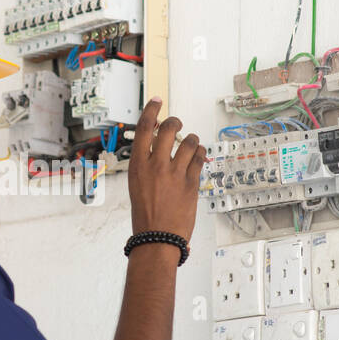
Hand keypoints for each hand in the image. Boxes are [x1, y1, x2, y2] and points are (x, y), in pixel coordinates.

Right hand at [127, 97, 205, 240]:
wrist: (158, 237)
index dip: (151, 110)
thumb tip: (156, 148)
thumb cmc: (145, 215)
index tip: (156, 101)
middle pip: (168, 129)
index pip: (144, 128)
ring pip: (189, 142)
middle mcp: (156, 165)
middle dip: (175, 122)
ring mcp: (175, 173)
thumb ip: (146, 165)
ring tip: (190, 144)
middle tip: (176, 124)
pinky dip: (200, 154)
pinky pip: (200, 159)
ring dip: (191, 140)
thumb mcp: (137, 185)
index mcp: (138, 165)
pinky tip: (198, 156)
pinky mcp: (191, 182)